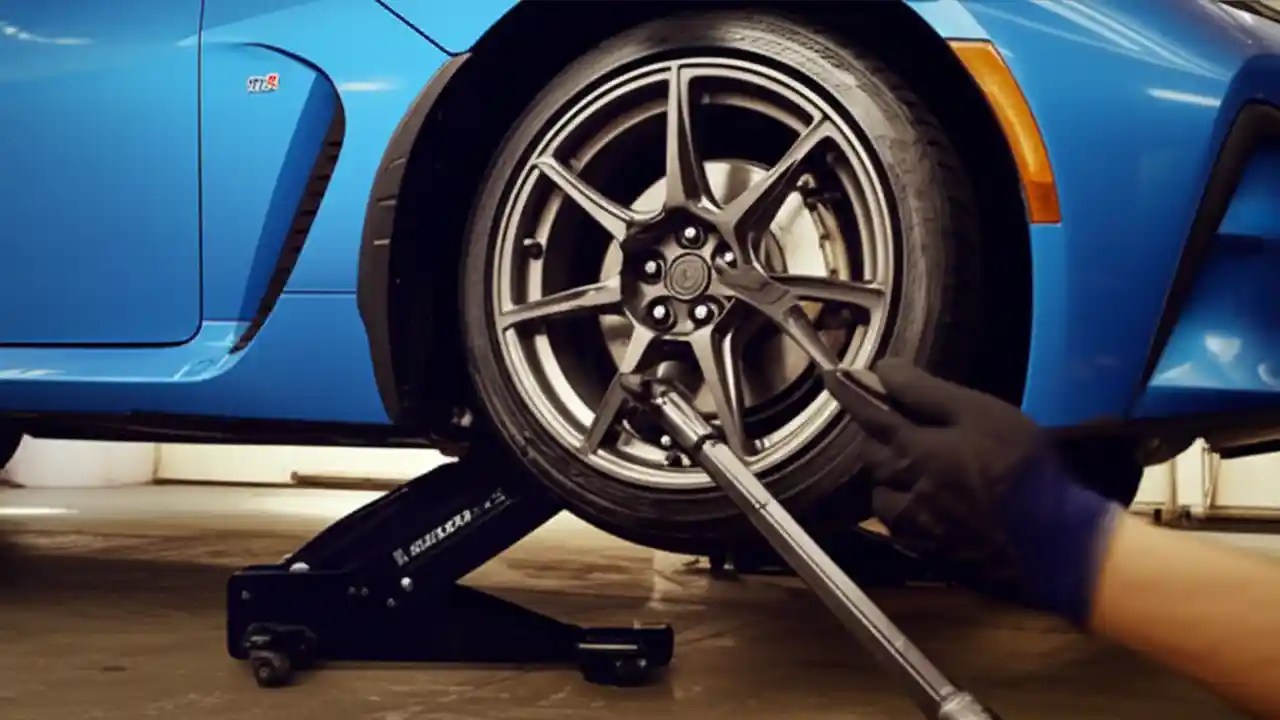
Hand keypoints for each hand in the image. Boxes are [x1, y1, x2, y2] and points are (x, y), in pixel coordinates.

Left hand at [844, 358, 1122, 624]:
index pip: (867, 415)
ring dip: (891, 482)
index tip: (833, 378)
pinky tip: (933, 510)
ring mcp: (914, 528)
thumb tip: (884, 369)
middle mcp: (901, 491)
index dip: (848, 394)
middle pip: (872, 458)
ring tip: (920, 474)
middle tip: (903, 429)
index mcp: (911, 451)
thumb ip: (927, 393)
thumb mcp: (980, 415)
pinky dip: (908, 513)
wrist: (1053, 546)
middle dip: (879, 440)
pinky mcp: (930, 556)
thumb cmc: (1021, 469)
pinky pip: (903, 530)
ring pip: (883, 498)